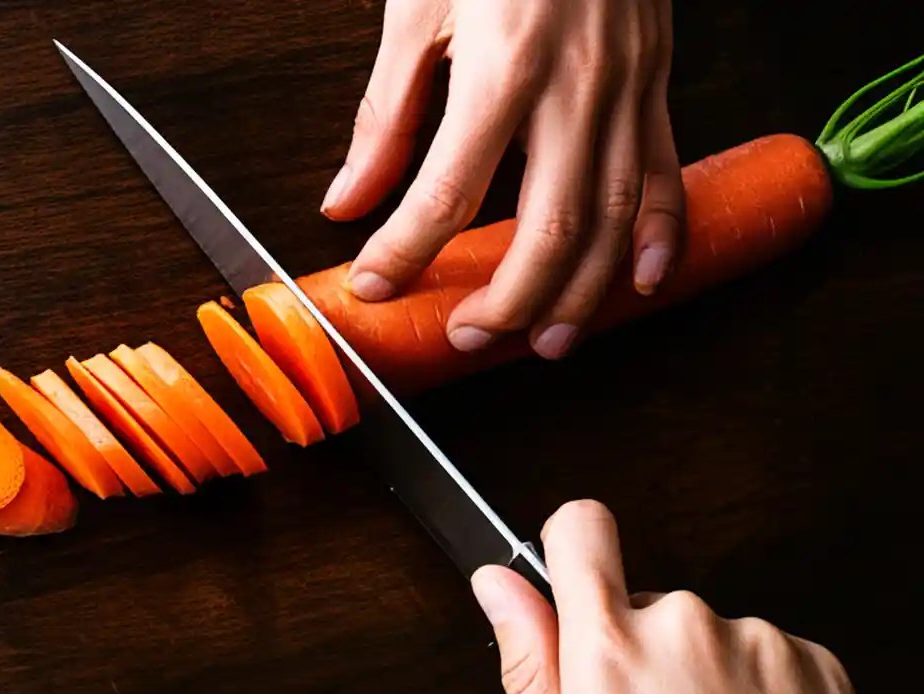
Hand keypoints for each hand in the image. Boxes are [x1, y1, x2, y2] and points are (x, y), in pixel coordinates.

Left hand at [322, 0, 684, 358]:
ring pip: (613, 219)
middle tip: (469, 336)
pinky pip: (665, 176)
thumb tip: (347, 199)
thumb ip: (385, 117)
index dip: (406, 251)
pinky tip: (640, 283)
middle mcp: (573, 90)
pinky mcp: (655, 86)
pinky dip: (658, 237)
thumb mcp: (418, 12)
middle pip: (550, 226)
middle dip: (508, 300)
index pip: (447, 191)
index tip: (376, 284)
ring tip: (548, 342)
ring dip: (581, 293)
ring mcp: (626, 91)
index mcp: (502, 67)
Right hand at [471, 500, 857, 693]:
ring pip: (707, 635)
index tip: (576, 576)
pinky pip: (765, 654)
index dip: (571, 549)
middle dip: (644, 653)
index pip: (579, 529)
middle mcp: (684, 628)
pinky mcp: (814, 662)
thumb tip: (497, 585)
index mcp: (611, 650)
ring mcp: (756, 642)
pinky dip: (759, 691)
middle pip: (644, 604)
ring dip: (704, 676)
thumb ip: (530, 660)